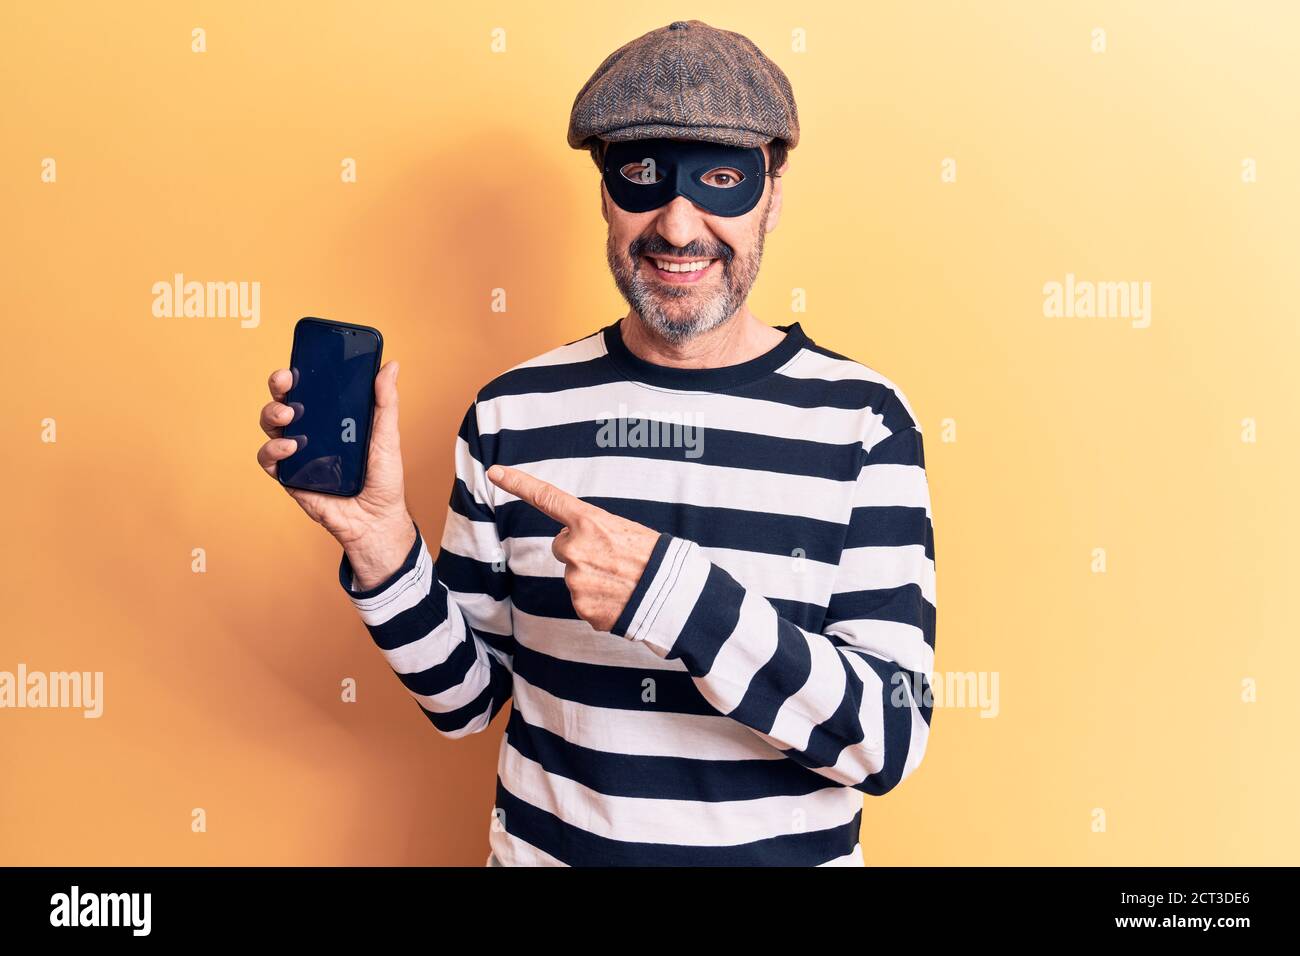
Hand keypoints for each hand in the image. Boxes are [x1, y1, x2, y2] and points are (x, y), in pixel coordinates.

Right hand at [256, 361, 415, 587]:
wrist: (376, 519)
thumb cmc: (383, 478)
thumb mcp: (387, 436)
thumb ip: (386, 402)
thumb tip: (391, 366)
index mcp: (331, 418)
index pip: (308, 390)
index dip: (296, 375)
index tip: (295, 367)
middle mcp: (310, 433)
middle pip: (283, 403)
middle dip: (278, 389)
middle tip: (285, 384)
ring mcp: (298, 455)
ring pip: (271, 428)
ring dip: (271, 416)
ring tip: (287, 417)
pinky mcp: (290, 477)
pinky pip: (269, 461)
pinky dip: (272, 451)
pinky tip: (288, 449)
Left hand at [486, 464, 660, 632]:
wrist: (674, 597)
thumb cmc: (656, 559)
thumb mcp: (627, 531)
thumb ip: (595, 533)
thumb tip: (575, 549)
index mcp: (590, 522)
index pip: (547, 498)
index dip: (519, 483)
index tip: (495, 472)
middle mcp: (576, 548)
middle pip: (563, 546)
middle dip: (581, 552)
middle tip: (613, 559)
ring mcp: (576, 580)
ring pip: (574, 575)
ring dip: (593, 578)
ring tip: (621, 581)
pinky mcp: (581, 607)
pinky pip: (583, 600)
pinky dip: (599, 601)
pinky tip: (619, 598)